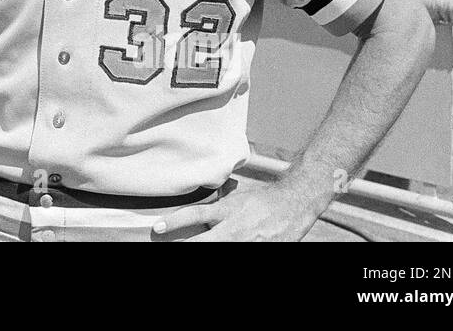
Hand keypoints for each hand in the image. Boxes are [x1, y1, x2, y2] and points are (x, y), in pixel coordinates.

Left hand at [152, 179, 322, 241]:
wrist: (294, 203)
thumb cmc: (262, 200)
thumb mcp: (235, 200)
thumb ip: (216, 209)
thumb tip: (198, 216)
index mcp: (227, 211)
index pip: (195, 215)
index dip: (175, 221)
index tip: (157, 228)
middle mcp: (235, 229)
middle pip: (204, 243)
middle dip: (187, 246)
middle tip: (169, 247)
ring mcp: (249, 242)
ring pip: (221, 250)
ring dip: (207, 248)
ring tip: (202, 244)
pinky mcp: (262, 250)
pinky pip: (241, 254)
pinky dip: (232, 250)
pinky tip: (228, 245)